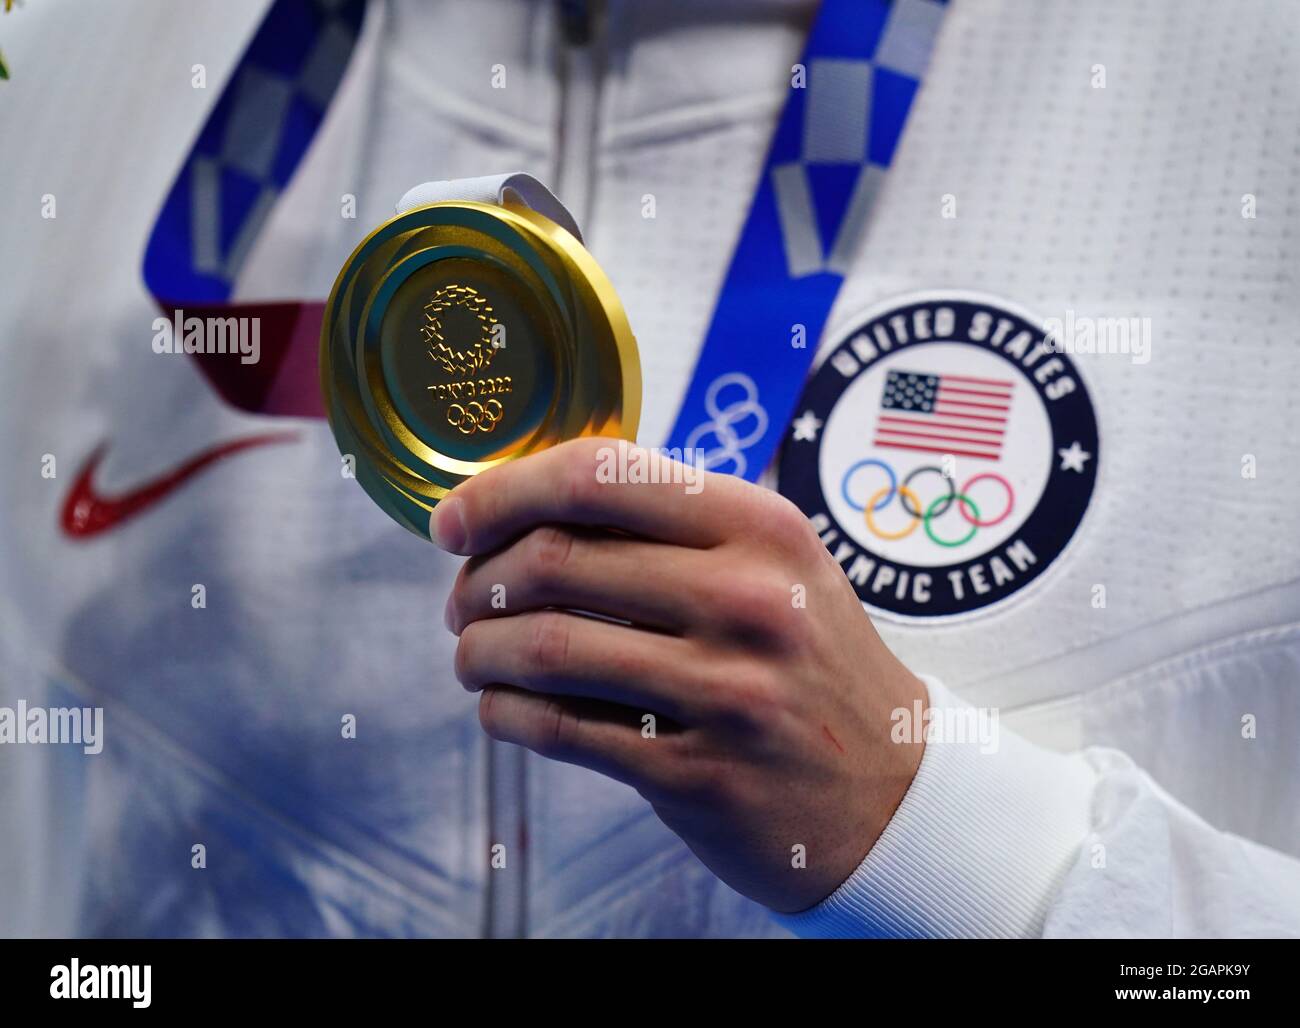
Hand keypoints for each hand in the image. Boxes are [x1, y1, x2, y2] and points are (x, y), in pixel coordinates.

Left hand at [434, 437, 926, 912]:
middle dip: (476, 580)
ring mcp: (726, 690)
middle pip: (553, 559)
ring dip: (477, 650)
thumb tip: (522, 504)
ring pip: (543, 646)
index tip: (452, 520)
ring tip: (472, 656)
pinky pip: (559, 729)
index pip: (599, 474)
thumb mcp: (773, 566)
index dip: (502, 489)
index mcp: (759, 527)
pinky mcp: (698, 773)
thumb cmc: (810, 661)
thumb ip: (669, 527)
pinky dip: (504, 713)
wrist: (893, 791)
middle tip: (461, 601)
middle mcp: (747, 598)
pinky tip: (501, 707)